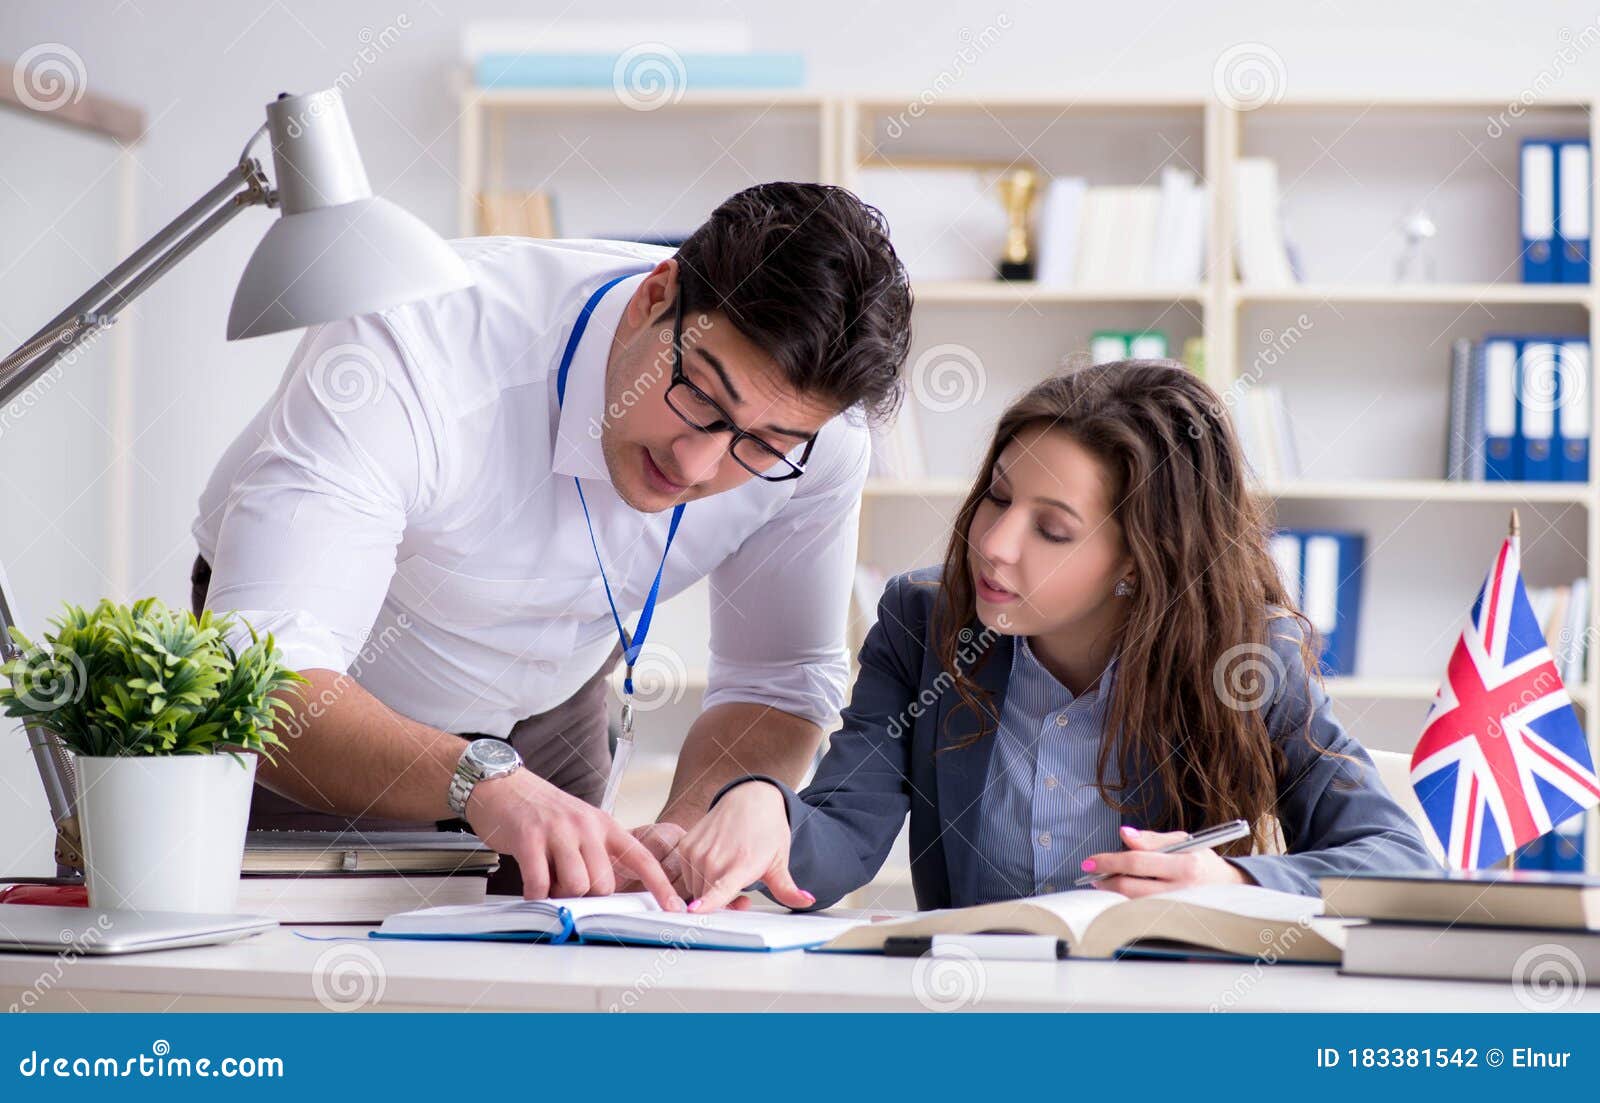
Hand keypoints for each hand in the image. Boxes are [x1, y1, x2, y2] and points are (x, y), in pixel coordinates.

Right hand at [465, 769, 681, 909]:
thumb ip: (595, 853)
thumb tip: (602, 893)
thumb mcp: (579, 824)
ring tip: (546, 880)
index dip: (660, 885)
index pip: (641, 857)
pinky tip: (530, 885)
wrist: (502, 785)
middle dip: (585, 896)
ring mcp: (558, 830)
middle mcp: (586, 826)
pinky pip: (540, 882)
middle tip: (564, 885)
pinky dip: (535, 894)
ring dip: (559, 894)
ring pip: (576, 885)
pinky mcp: (530, 837)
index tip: (675, 908)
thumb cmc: (540, 811)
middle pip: (603, 884)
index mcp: (603, 824)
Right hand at [675, 781, 813, 912]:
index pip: (720, 889)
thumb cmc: (766, 831)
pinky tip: (716, 867)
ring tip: (728, 879)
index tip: (696, 911)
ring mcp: (698, 851)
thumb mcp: (779, 862)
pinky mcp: (686, 846)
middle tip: (742, 897)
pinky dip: (698, 878)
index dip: (707, 903)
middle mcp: (715, 857)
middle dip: (721, 906)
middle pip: (708, 900)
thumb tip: (807, 901)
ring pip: (696, 889)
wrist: (750, 799)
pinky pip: (687, 876)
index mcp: (741, 864)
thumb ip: (788, 888)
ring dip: (708, 892)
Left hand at [1081, 825, 1252, 897]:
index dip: (1109, 861)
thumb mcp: (1182, 840)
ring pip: (1134, 903)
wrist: (1227, 887)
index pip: (1137, 862)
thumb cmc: (1202, 860)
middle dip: (1106, 879)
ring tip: (1104, 882)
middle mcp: (1182, 890)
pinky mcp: (1172, 920)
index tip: (1091, 861)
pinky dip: (1126, 902)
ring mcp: (1177, 908)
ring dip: (1114, 892)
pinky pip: (1142, 912)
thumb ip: (1151, 839)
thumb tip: (1124, 834)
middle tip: (1093, 873)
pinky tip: (1119, 894)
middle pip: (1131, 887)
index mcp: (1186, 865)